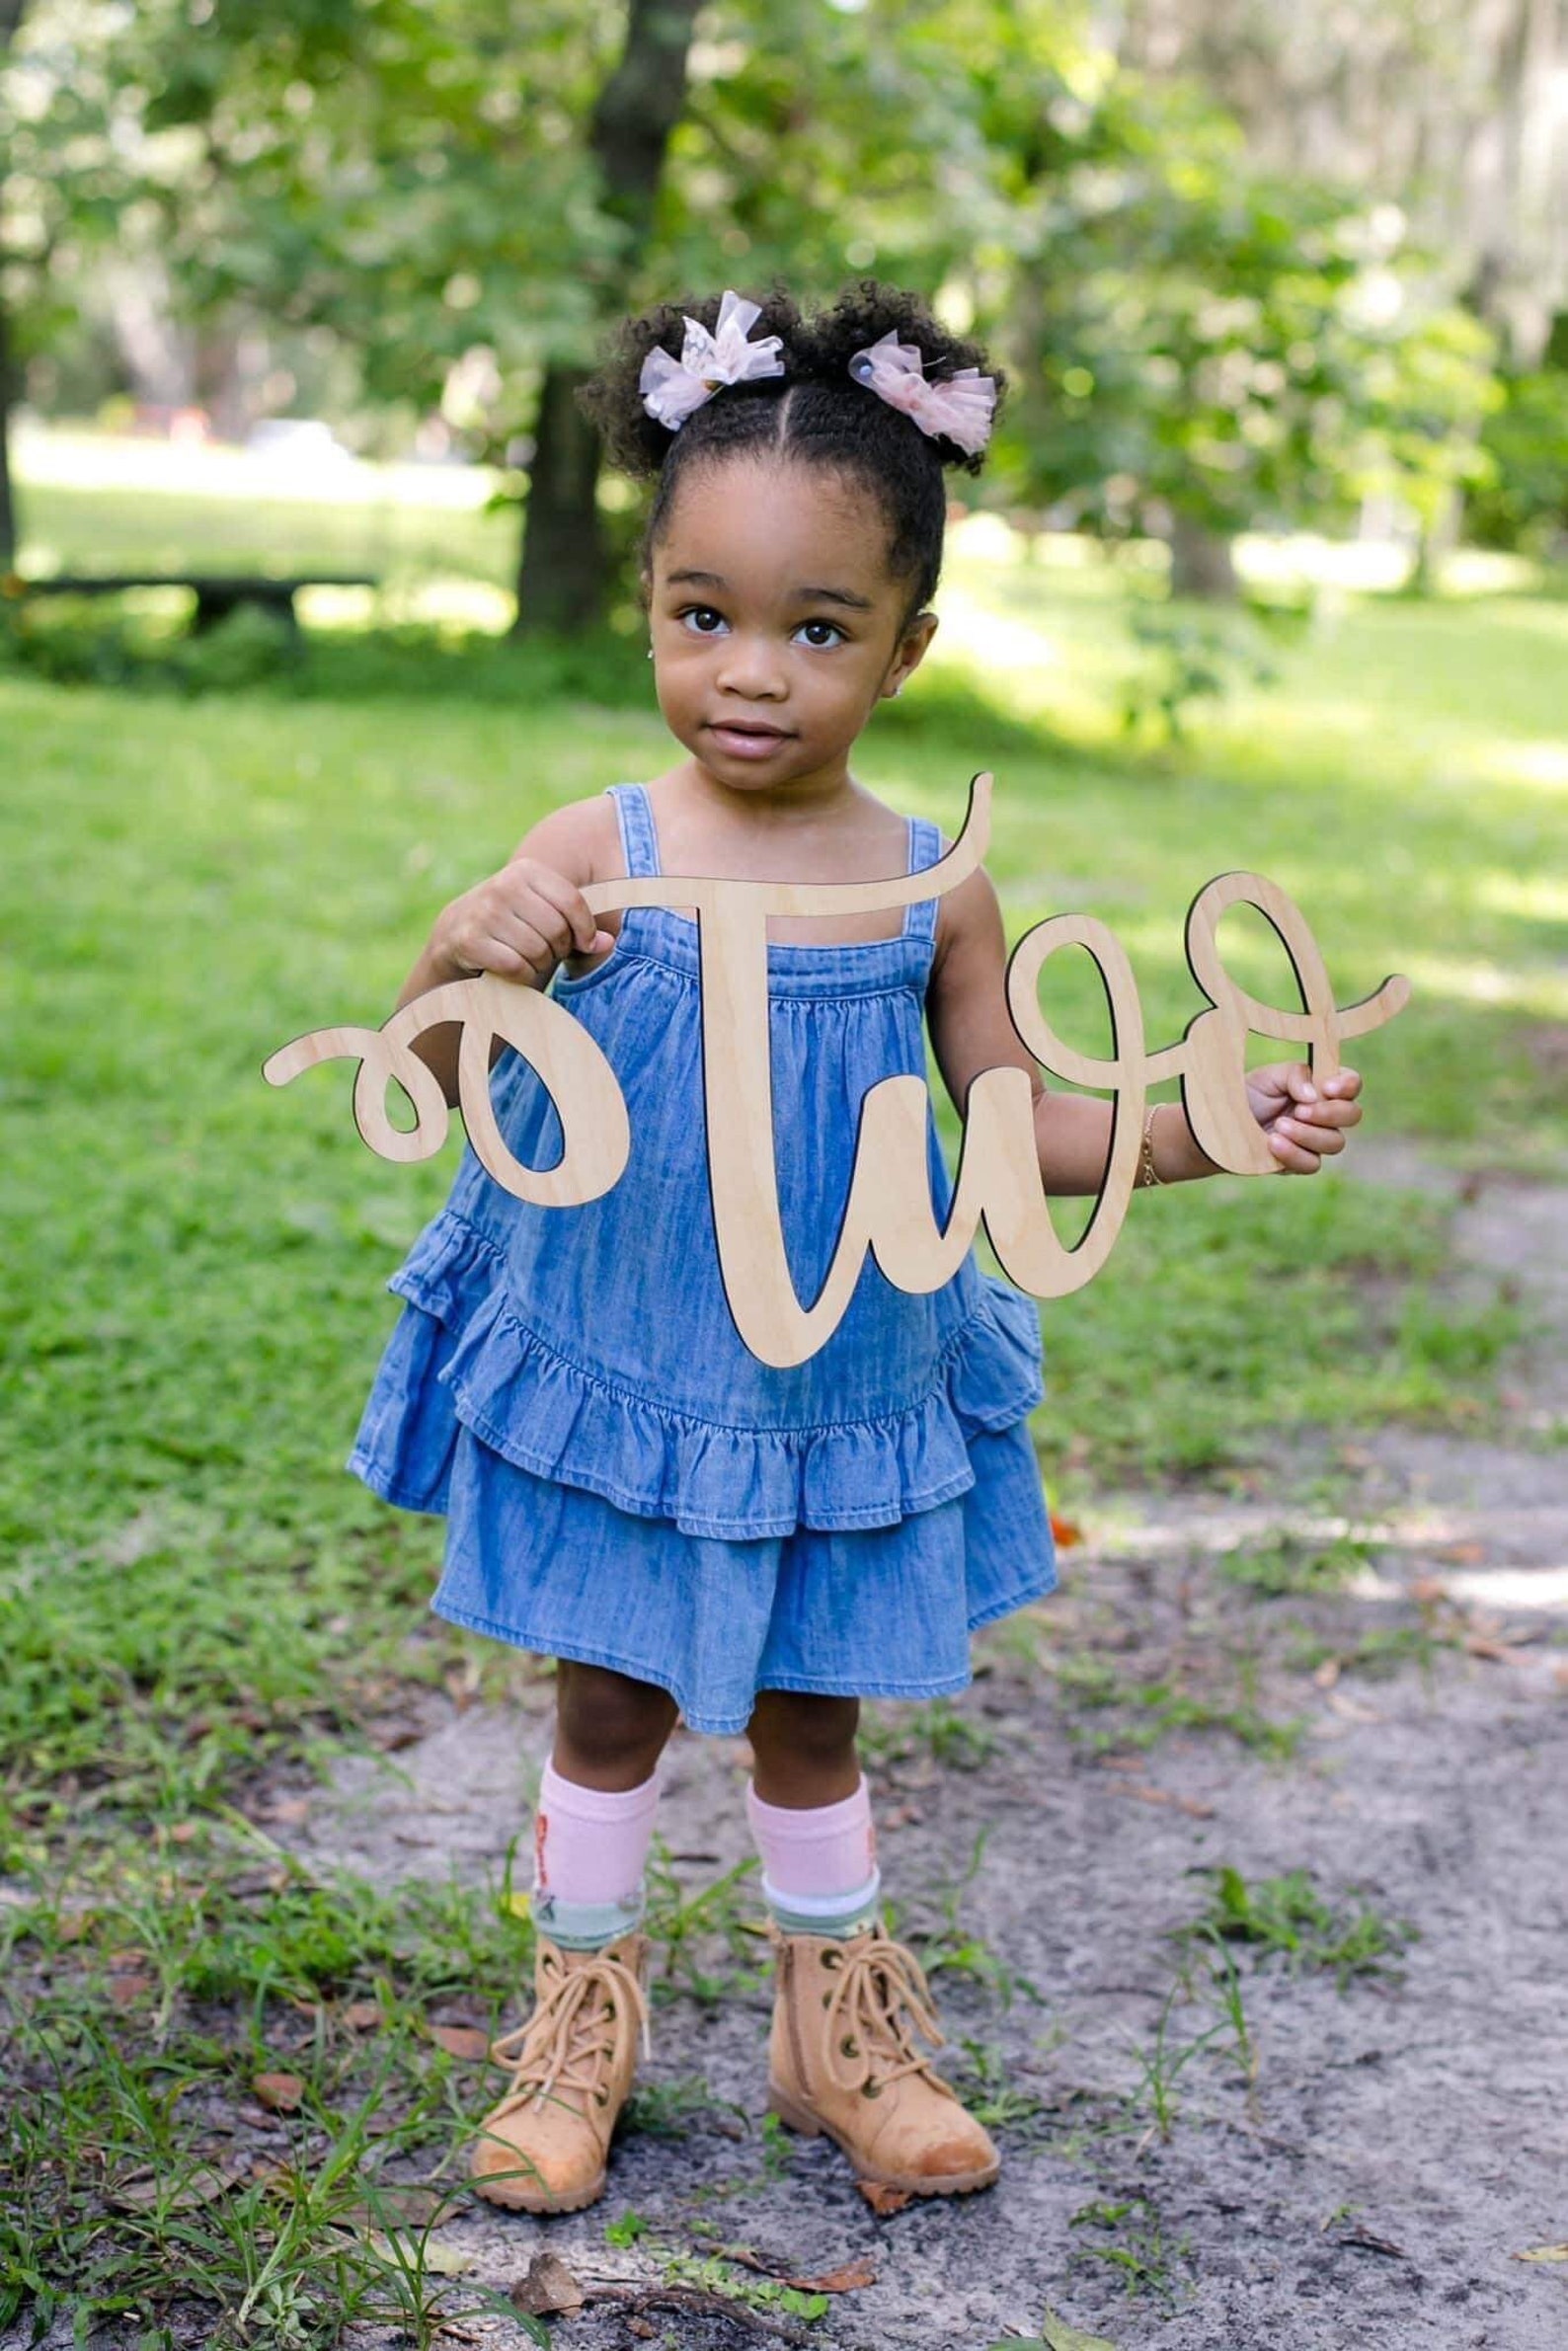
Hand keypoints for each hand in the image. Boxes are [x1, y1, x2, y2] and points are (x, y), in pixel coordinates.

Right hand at [430, 856, 614, 989]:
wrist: (455, 936)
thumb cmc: (514, 927)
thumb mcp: (545, 916)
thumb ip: (579, 927)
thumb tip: (608, 943)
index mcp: (526, 871)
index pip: (572, 902)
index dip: (584, 929)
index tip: (582, 943)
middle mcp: (503, 885)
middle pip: (556, 929)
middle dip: (558, 949)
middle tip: (548, 952)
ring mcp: (484, 912)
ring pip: (537, 950)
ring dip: (539, 964)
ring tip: (530, 959)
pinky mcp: (469, 939)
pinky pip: (515, 966)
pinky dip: (522, 976)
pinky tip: (516, 971)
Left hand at [1245, 1062, 1362, 1173]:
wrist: (1223, 1123)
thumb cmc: (1251, 1095)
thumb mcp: (1270, 1076)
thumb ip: (1295, 1076)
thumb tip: (1314, 1095)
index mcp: (1322, 1087)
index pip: (1352, 1084)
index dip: (1347, 1085)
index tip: (1326, 1087)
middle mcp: (1326, 1115)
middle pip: (1352, 1115)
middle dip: (1329, 1113)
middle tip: (1299, 1110)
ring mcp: (1316, 1141)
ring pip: (1335, 1142)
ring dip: (1308, 1134)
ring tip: (1278, 1125)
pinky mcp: (1300, 1163)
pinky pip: (1312, 1164)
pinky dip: (1293, 1153)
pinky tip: (1272, 1143)